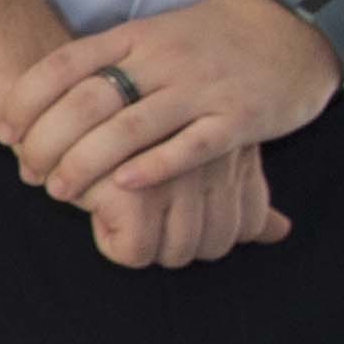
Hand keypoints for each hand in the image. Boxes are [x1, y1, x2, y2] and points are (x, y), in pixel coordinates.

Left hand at [5, 0, 342, 208]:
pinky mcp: (240, 116)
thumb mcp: (151, 38)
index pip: (64, 65)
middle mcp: (164, 58)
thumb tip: (44, 103)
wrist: (293, 23)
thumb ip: (106, 64)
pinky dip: (154, 166)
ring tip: (60, 190)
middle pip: (88, 101)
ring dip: (87, 162)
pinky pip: (191, 145)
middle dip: (49, 141)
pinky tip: (123, 187)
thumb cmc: (208, 40)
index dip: (26, 101)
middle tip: (29, 171)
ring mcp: (202, 86)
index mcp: (135, 36)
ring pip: (130, 127)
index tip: (3, 133)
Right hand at [84, 137, 290, 269]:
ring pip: (175, 253)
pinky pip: (134, 252)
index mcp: (233, 146)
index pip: (246, 225)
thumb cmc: (135, 125)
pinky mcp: (130, 191)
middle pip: (214, 246)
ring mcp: (174, 176)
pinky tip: (91, 205)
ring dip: (141, 242)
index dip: (210, 235)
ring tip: (113, 208)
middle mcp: (213, 162)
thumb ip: (245, 191)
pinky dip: (110, 241)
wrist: (62, 89)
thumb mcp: (203, 151)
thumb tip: (282, 232)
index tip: (171, 213)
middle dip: (175, 244)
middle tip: (137, 215)